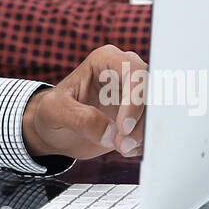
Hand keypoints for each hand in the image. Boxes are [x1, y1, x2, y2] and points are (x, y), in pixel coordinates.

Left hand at [23, 45, 147, 161]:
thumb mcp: (55, 111)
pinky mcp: (139, 116)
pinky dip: (143, 142)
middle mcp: (125, 74)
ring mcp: (135, 95)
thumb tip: (111, 132)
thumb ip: (80, 118)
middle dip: (140, 122)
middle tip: (123, 144)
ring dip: (142, 135)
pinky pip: (153, 128)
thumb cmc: (52, 112)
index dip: (135, 99)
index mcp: (105, 60)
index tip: (122, 127)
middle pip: (152, 91)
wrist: (56, 130)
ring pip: (156, 112)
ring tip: (121, 147)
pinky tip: (124, 147)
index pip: (134, 72)